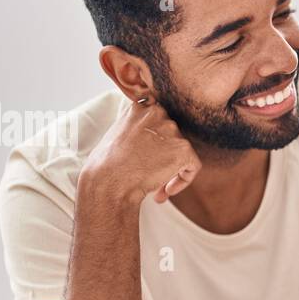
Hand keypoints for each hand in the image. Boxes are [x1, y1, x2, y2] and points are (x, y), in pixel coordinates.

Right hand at [82, 95, 201, 205]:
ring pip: (181, 153)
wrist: (109, 180)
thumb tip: (149, 140)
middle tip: (149, 176)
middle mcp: (158, 113)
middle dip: (163, 158)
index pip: (159, 122)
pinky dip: (183, 180)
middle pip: (171, 138)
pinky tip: (166, 191)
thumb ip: (135, 129)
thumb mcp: (116, 135)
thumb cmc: (106, 165)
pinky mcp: (184, 149)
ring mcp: (172, 130)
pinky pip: (192, 166)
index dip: (157, 143)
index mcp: (140, 108)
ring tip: (155, 190)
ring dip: (170, 172)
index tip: (148, 158)